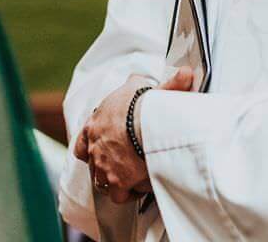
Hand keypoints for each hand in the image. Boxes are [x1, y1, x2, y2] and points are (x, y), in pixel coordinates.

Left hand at [74, 67, 193, 203]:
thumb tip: (184, 73)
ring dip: (115, 181)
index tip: (104, 147)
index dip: (92, 146)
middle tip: (124, 163)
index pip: (83, 141)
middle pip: (94, 163)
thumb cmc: (139, 103)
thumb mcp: (143, 87)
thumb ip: (159, 84)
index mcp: (94, 124)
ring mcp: (103, 165)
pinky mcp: (117, 181)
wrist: (143, 121)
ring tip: (132, 178)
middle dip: (107, 165)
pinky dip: (129, 193)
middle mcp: (94, 146)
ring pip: (103, 182)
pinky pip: (119, 195)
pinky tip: (140, 187)